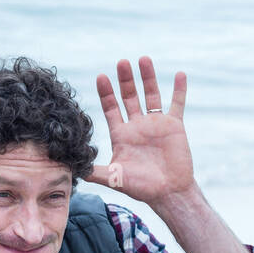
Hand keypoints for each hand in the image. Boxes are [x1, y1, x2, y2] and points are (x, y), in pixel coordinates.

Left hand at [87, 57, 196, 205]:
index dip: (106, 93)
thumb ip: (95, 171)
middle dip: (125, 80)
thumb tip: (73, 169)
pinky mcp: (174, 126)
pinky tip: (180, 74)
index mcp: (121, 134)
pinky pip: (177, 104)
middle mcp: (137, 125)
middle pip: (129, 96)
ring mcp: (156, 124)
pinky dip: (179, 90)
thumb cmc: (141, 187)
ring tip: (143, 59)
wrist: (169, 193)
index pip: (111, 108)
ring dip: (148, 77)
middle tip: (121, 62)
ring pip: (151, 95)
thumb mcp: (114, 178)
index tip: (101, 77)